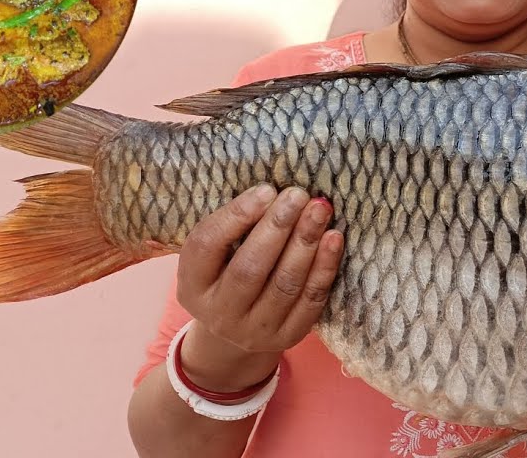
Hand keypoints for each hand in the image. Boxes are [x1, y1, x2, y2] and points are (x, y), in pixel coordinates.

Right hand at [174, 184, 343, 392]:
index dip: (236, 216)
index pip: (207, 246)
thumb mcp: (214, 257)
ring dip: (306, 242)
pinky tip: (333, 238)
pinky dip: (324, 267)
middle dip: (277, 227)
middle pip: (250, 267)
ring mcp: (254, 330)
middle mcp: (220, 313)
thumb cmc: (226, 277)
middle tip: (299, 195)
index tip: (266, 189)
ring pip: (284, 283)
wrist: (236, 336)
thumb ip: (231, 228)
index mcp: (192, 286)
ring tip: (319, 210)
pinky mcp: (288, 336)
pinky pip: (310, 300)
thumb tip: (273, 193)